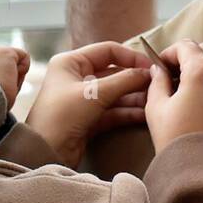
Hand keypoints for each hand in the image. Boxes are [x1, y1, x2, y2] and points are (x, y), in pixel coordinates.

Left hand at [25, 42, 152, 166]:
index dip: (131, 57)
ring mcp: (84, 99)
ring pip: (116, 93)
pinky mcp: (89, 118)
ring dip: (135, 96)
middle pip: (114, 72)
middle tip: (157, 84)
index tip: (152, 66)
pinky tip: (145, 114)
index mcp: (71, 62)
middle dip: (136, 79)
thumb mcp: (95, 93)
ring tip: (154, 100)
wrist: (45, 152)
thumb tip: (149, 72)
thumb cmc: (62, 115)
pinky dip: (128, 111)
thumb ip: (125, 80)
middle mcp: (77, 77)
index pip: (108, 51)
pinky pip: (114, 110)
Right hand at [145, 39, 202, 152]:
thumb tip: (159, 70)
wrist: (201, 164)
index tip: (161, 66)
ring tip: (190, 82)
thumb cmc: (175, 136)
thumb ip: (157, 81)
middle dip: (189, 55)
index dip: (170, 53)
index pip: (185, 46)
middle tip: (174, 72)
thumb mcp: (156, 106)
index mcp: (200, 70)